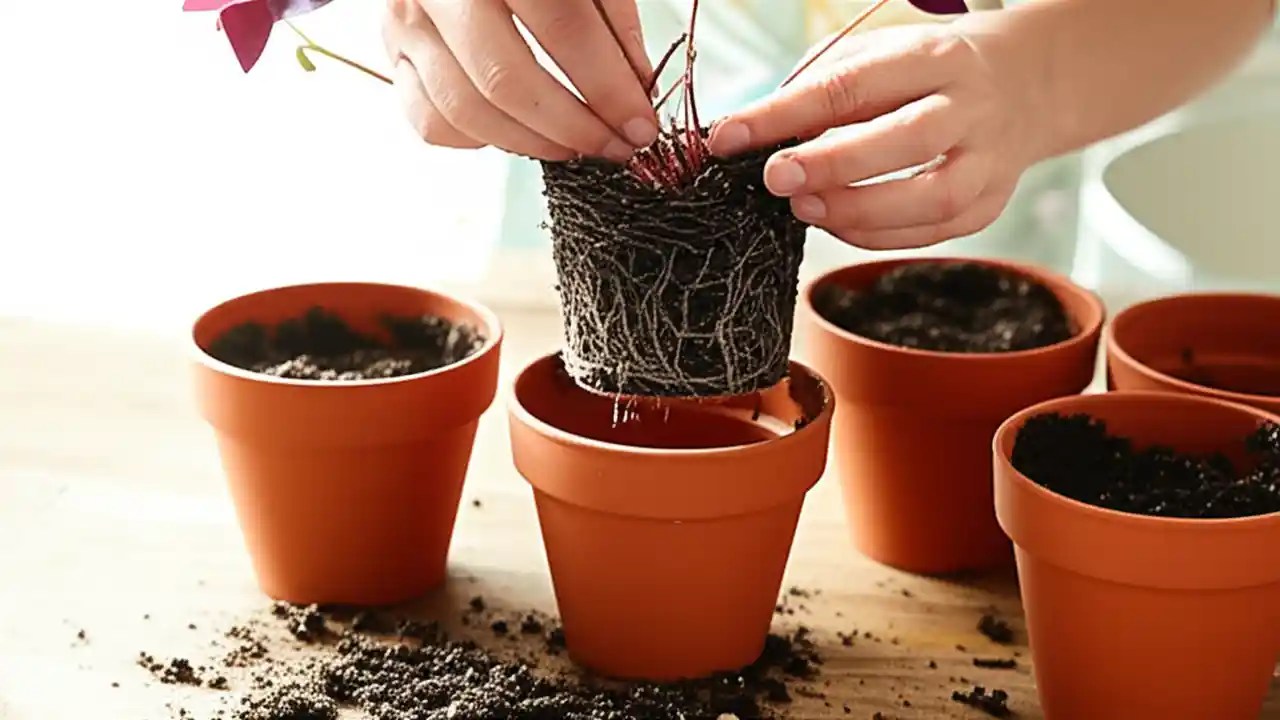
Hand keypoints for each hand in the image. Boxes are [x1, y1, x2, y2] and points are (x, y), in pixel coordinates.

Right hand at [383, 0, 659, 161]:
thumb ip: (611, 16)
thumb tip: (635, 87)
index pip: (564, 29)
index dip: (609, 87)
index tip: (640, 125)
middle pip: (507, 80)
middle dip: (573, 128)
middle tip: (613, 147)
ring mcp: (408, 21)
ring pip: (466, 110)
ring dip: (533, 143)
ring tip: (575, 147)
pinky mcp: (392, 51)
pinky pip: (431, 121)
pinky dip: (480, 140)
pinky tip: (518, 131)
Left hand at [708, 19, 1047, 249]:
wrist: (1019, 86)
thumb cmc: (923, 73)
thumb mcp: (878, 56)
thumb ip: (823, 89)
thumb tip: (755, 134)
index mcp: (933, 58)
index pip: (851, 84)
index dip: (784, 114)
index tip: (729, 136)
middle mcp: (969, 107)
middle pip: (906, 139)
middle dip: (833, 164)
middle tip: (776, 177)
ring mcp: (987, 160)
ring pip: (931, 197)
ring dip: (859, 210)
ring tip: (803, 209)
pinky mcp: (988, 204)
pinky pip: (933, 232)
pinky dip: (878, 235)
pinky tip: (837, 225)